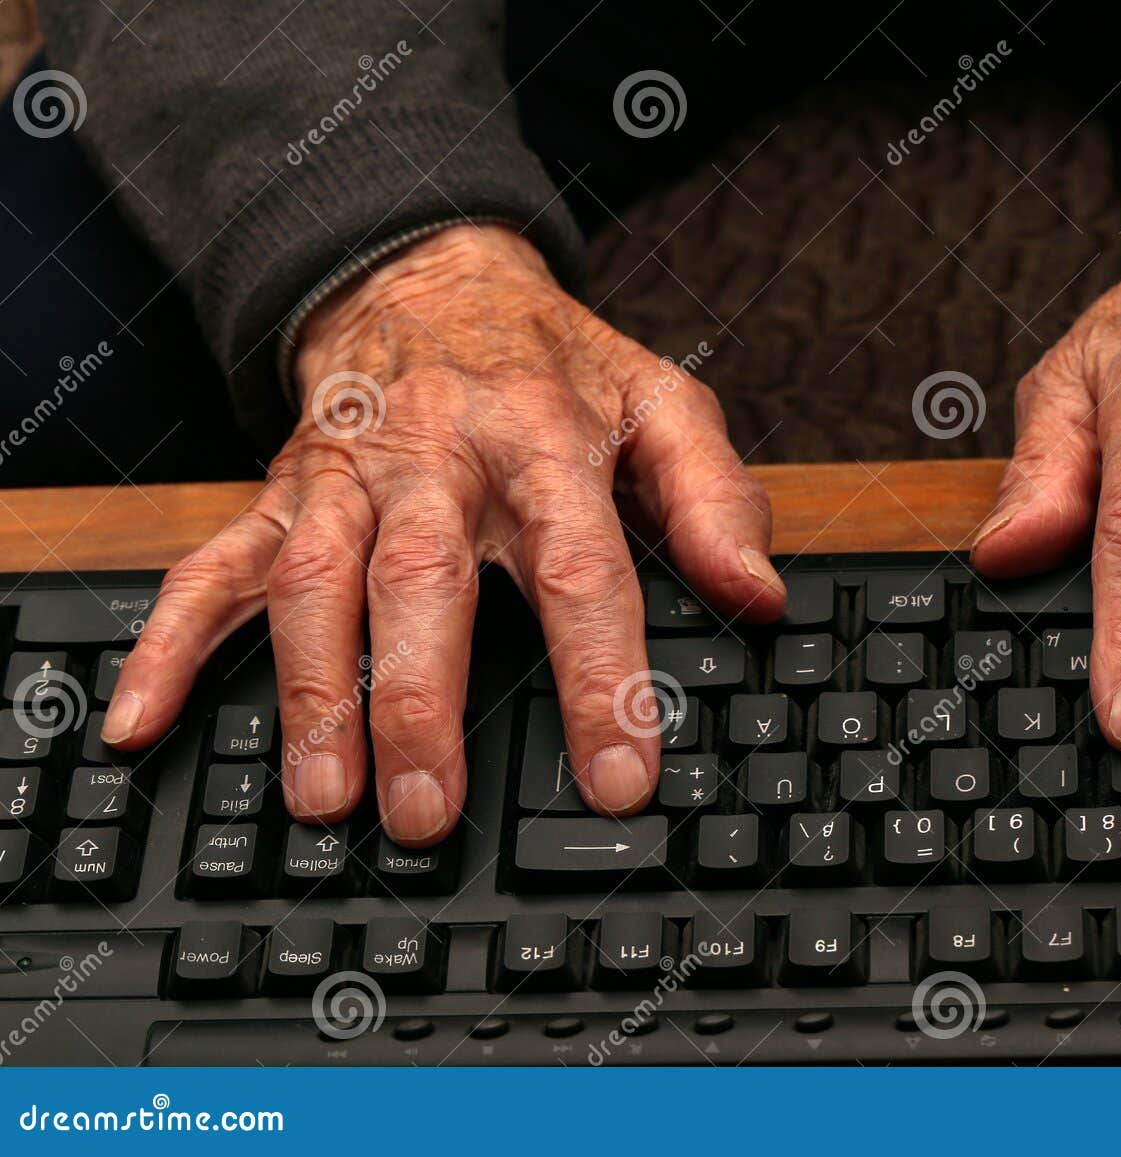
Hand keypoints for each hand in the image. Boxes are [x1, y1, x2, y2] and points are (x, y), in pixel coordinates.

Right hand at [99, 224, 784, 843]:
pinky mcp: (284, 494)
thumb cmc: (551, 360)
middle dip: (420, 702)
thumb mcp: (659, 403)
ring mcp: (348, 481)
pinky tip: (141, 719)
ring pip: (317, 585)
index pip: (582, 572)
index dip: (602, 679)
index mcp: (544, 444)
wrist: (425, 276)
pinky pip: (215, 565)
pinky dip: (171, 642)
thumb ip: (714, 499)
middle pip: (425, 586)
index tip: (617, 777)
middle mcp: (438, 464)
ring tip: (322, 793)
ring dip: (312, 690)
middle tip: (430, 809)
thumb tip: (760, 596)